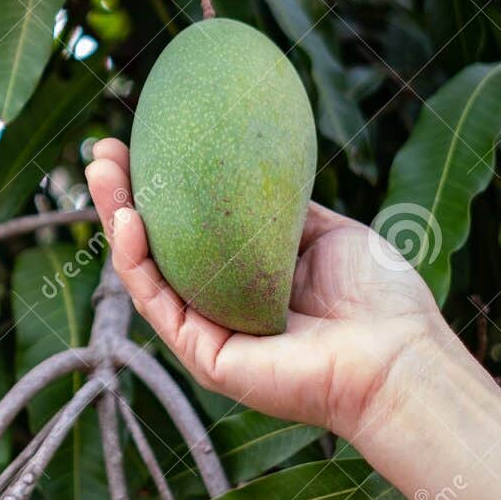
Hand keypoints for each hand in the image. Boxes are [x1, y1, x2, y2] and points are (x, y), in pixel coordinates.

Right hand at [85, 139, 461, 441]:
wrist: (400, 357)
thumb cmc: (379, 299)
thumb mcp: (325, 232)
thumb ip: (281, 208)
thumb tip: (249, 163)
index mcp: (248, 280)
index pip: (190, 230)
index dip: (161, 187)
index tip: (139, 141)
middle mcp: (221, 307)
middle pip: (157, 247)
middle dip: (123, 197)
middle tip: (101, 152)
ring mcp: (209, 333)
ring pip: (146, 271)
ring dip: (116, 219)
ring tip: (99, 171)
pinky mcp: (205, 358)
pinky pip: (159, 304)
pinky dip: (136, 262)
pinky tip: (127, 220)